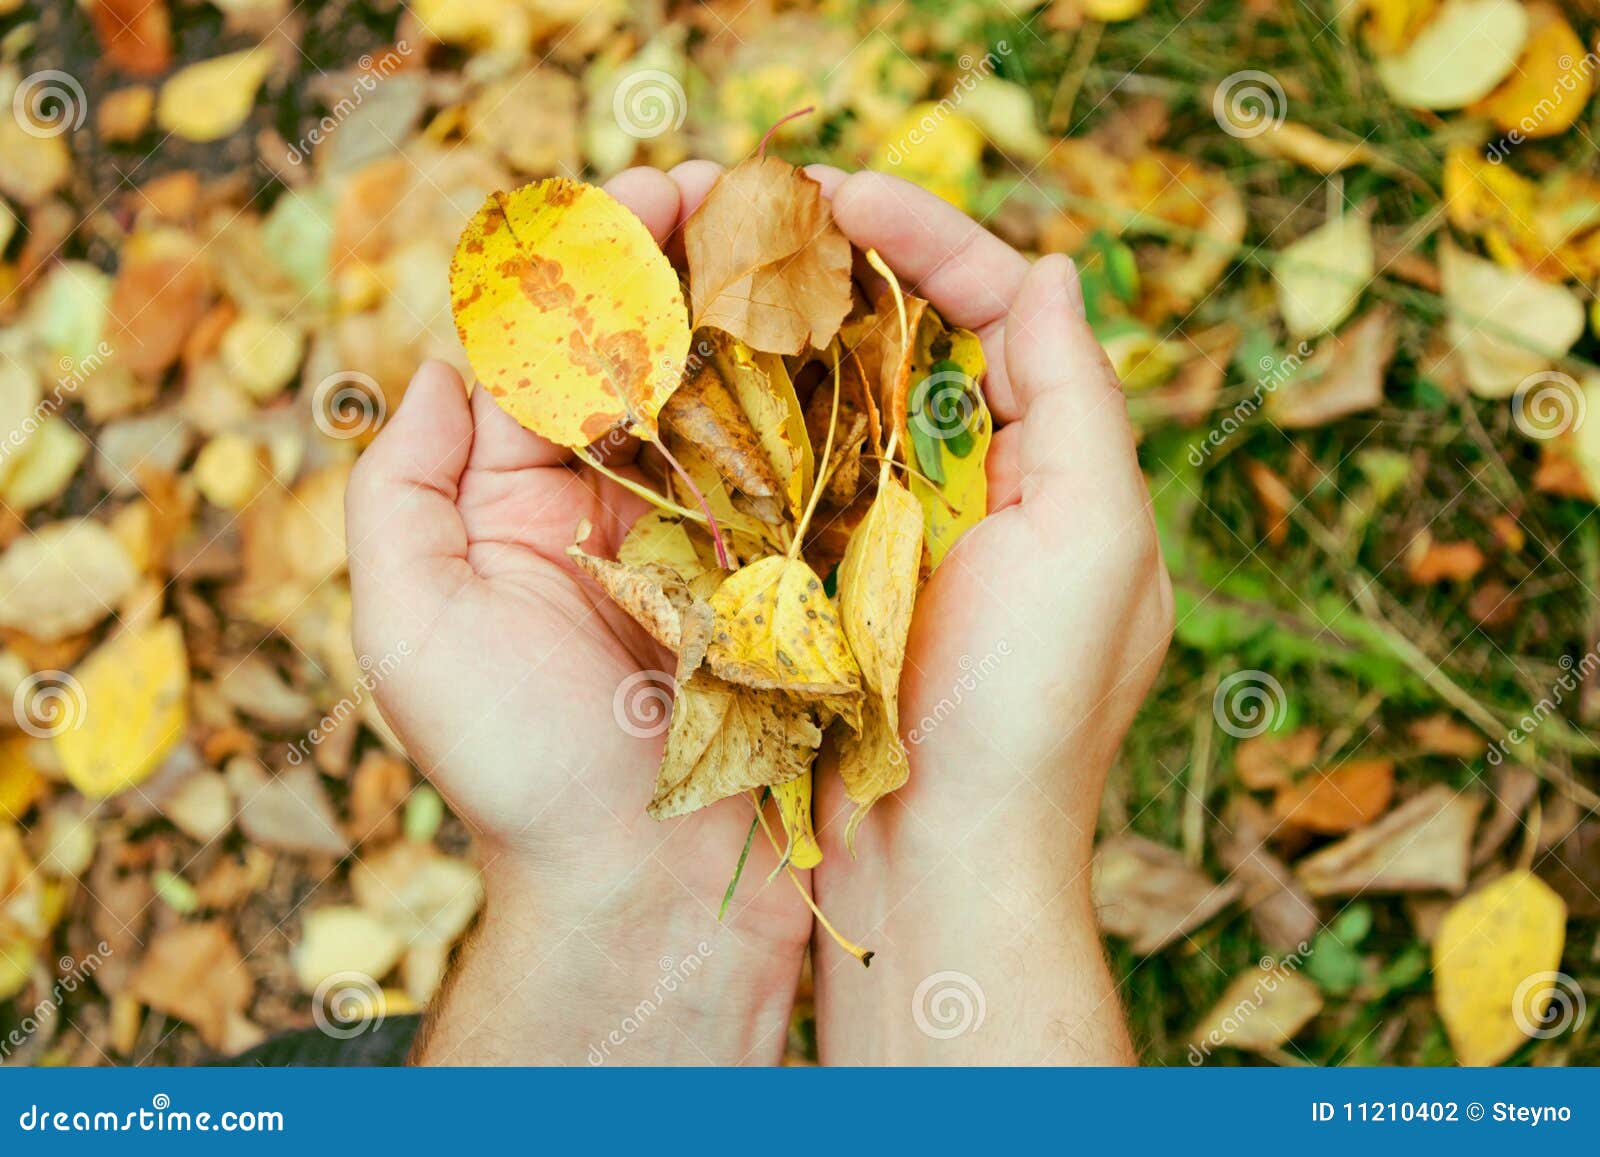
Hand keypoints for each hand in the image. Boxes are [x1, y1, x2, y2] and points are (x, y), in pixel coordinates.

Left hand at [345, 165, 812, 1064]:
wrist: (646, 894)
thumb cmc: (518, 772)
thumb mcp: (412, 631)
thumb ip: (401, 491)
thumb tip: (441, 365)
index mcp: (519, 509)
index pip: (551, 354)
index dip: (595, 264)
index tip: (651, 194)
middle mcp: (613, 512)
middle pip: (646, 357)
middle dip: (686, 263)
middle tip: (741, 193)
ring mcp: (704, 543)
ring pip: (724, 398)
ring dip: (755, 309)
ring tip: (798, 237)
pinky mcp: (778, 579)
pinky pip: (792, 471)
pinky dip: (811, 395)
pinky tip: (842, 333)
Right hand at [805, 170, 1172, 1062]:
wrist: (940, 860)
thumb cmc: (1031, 710)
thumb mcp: (1094, 542)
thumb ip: (1078, 399)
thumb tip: (1050, 268)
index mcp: (1048, 463)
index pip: (995, 308)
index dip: (928, 234)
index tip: (841, 190)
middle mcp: (973, 484)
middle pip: (909, 336)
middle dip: (843, 263)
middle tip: (762, 209)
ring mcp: (892, 530)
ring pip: (839, 392)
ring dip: (787, 324)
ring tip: (720, 264)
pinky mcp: (821, 575)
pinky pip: (785, 469)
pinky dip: (748, 412)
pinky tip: (697, 369)